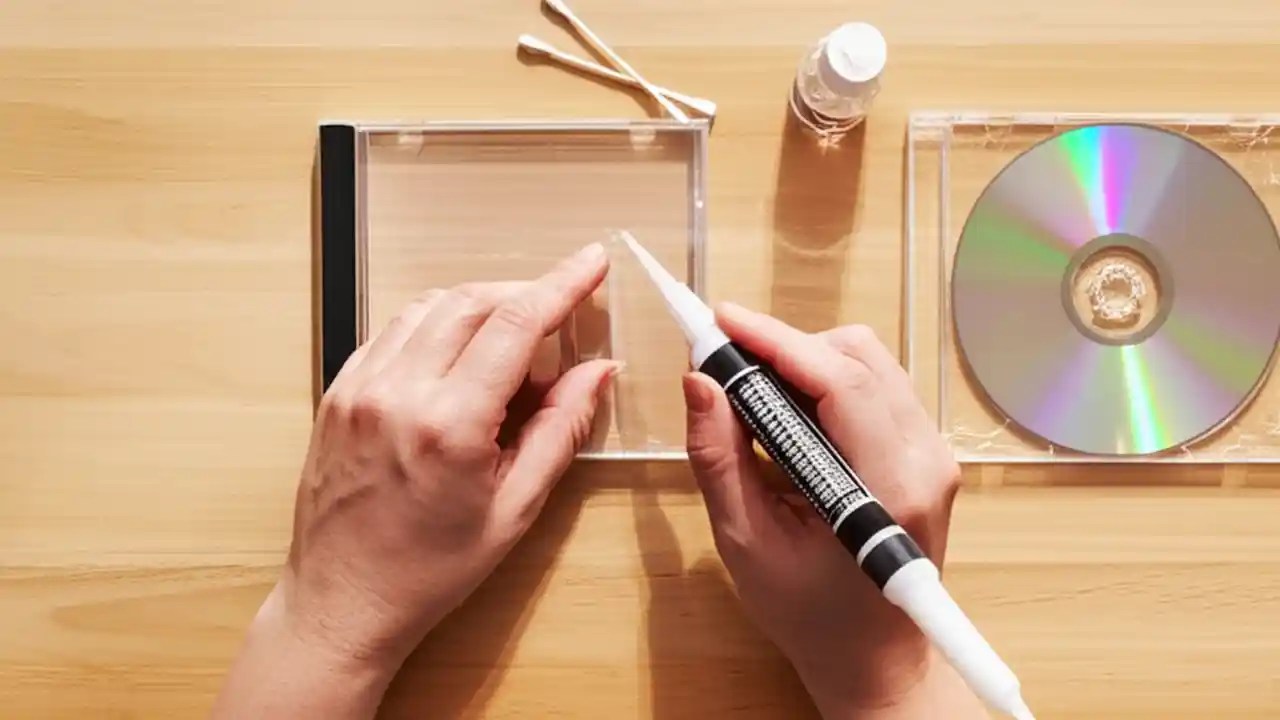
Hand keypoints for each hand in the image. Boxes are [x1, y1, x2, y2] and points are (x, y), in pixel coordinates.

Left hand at [213, 244, 616, 718]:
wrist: (341, 601)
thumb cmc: (430, 570)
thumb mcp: (515, 510)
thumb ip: (560, 430)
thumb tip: (598, 370)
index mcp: (449, 425)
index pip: (515, 325)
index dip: (561, 285)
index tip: (592, 262)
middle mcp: (397, 393)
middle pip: (472, 302)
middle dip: (524, 294)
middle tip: (560, 312)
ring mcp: (359, 388)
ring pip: (429, 306)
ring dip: (479, 305)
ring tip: (511, 339)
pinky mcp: (338, 393)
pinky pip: (393, 331)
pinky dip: (435, 325)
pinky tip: (458, 354)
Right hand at [683, 303, 983, 718]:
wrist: (876, 658)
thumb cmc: (811, 614)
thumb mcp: (745, 543)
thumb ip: (719, 459)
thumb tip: (698, 382)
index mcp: (890, 488)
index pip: (839, 383)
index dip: (776, 341)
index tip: (720, 320)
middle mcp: (926, 460)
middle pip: (858, 357)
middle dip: (786, 347)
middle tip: (727, 362)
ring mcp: (933, 453)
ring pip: (869, 362)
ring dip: (806, 362)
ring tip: (754, 392)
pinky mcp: (927, 451)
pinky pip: (877, 386)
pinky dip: (827, 382)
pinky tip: (789, 413)